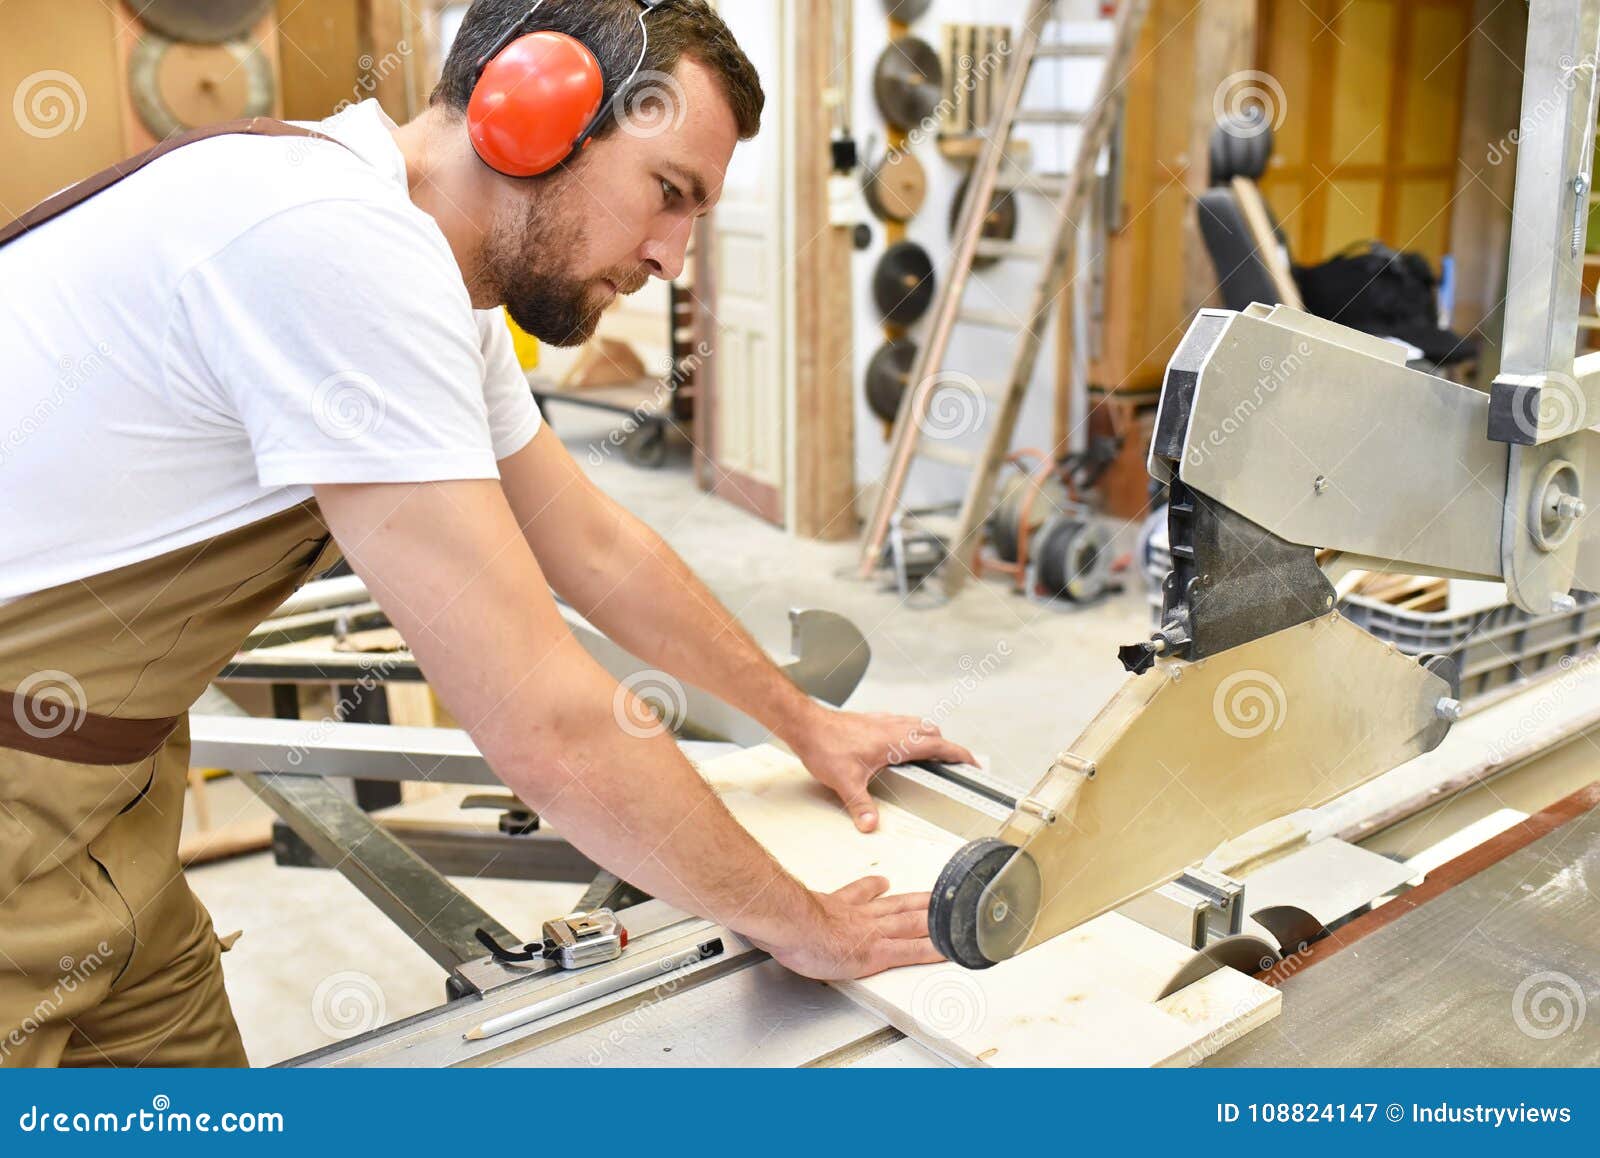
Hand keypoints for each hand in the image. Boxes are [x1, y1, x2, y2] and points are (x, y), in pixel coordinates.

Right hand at [749, 876, 943, 979]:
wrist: (792, 923)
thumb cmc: (786, 919)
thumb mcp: (784, 907)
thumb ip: (785, 904)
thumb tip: (765, 901)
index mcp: (838, 907)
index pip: (861, 895)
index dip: (874, 890)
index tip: (883, 884)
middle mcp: (860, 916)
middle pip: (897, 905)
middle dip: (918, 901)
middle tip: (936, 896)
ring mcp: (873, 932)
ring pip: (913, 923)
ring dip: (935, 920)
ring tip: (953, 916)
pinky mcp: (879, 951)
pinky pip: (913, 950)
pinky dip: (933, 949)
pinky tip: (949, 949)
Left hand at [788, 707, 975, 832]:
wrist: (806, 724)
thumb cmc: (825, 746)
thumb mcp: (845, 782)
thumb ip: (860, 806)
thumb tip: (870, 825)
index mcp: (896, 742)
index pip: (938, 745)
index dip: (959, 754)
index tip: (972, 764)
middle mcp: (893, 727)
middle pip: (932, 733)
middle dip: (946, 747)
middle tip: (953, 764)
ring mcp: (883, 721)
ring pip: (917, 724)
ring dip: (929, 738)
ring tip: (931, 756)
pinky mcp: (871, 719)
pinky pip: (900, 722)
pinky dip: (910, 732)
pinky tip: (899, 745)